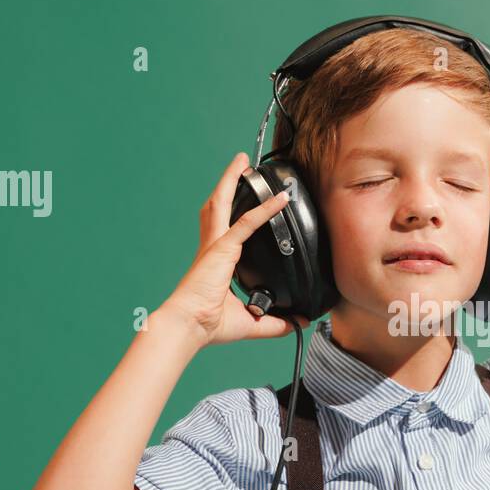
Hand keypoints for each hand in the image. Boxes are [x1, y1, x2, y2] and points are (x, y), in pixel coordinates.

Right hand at [159, 152, 309, 348]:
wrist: (189, 327)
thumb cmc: (208, 325)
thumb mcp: (252, 322)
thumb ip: (278, 323)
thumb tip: (300, 322)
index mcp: (216, 261)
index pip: (226, 229)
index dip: (234, 211)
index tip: (245, 200)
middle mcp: (213, 248)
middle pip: (218, 206)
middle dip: (227, 183)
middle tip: (239, 166)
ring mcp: (215, 246)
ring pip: (222, 203)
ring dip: (231, 180)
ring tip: (243, 161)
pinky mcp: (222, 250)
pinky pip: (246, 223)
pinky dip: (264, 210)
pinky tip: (279, 199)